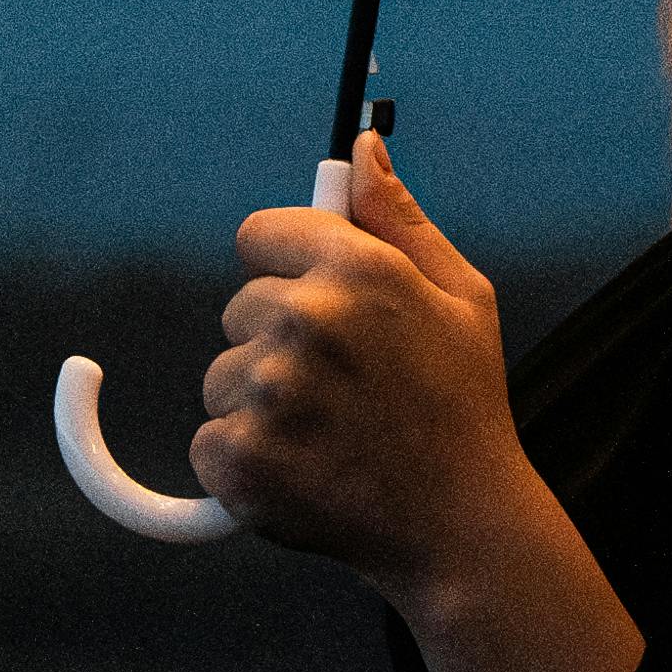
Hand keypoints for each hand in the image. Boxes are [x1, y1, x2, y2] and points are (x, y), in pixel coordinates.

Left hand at [193, 131, 526, 592]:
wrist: (462, 526)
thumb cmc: (463, 406)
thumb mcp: (460, 296)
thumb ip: (397, 217)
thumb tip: (360, 145)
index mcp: (356, 267)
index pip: (258, 236)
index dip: (285, 272)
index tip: (316, 308)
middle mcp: (306, 319)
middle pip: (238, 311)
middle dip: (276, 345)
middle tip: (343, 391)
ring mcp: (268, 392)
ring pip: (221, 379)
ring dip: (259, 408)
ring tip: (328, 437)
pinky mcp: (240, 458)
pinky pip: (208, 443)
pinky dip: (244, 464)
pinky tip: (303, 473)